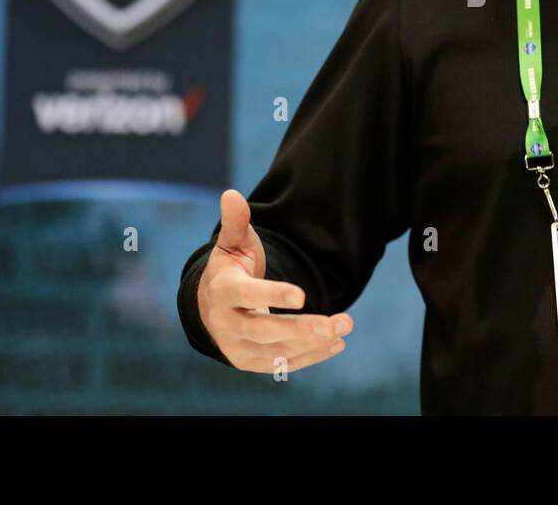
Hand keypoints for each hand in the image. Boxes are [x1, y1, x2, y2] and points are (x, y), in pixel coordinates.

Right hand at [197, 189, 353, 372]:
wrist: (213, 307)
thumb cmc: (231, 269)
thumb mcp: (232, 244)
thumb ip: (236, 222)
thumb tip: (232, 194)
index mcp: (222, 291)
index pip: (247, 295)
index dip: (272, 295)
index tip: (302, 295)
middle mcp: (226, 324)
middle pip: (263, 331)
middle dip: (301, 329)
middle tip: (334, 323)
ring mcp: (237, 348)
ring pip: (277, 351)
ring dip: (313, 342)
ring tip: (345, 326)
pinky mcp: (251, 363)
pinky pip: (283, 364)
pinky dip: (311, 356)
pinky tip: (336, 343)